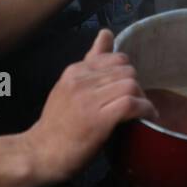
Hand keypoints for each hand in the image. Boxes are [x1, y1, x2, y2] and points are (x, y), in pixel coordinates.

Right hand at [27, 30, 155, 182]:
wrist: (40, 154)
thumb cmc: (57, 125)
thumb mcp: (69, 87)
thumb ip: (90, 62)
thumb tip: (106, 33)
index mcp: (74, 71)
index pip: (114, 58)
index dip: (127, 73)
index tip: (128, 90)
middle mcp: (81, 80)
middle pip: (126, 71)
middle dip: (138, 86)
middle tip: (138, 103)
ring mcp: (89, 99)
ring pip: (130, 85)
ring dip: (143, 99)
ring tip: (142, 111)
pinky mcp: (98, 120)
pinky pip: (131, 104)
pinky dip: (144, 109)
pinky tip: (147, 117)